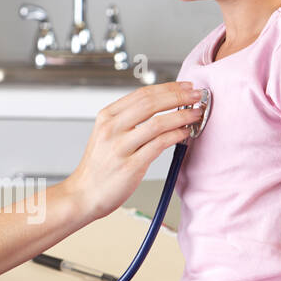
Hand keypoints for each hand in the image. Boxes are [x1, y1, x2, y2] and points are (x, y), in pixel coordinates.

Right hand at [66, 81, 205, 222]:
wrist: (83, 194)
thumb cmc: (99, 168)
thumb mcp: (107, 135)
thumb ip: (129, 120)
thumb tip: (162, 107)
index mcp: (107, 117)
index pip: (142, 94)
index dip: (168, 88)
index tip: (185, 86)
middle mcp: (111, 129)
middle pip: (151, 103)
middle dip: (178, 96)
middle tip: (196, 95)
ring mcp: (120, 147)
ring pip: (157, 123)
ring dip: (182, 115)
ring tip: (196, 113)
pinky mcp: (130, 166)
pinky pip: (159, 145)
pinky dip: (176, 135)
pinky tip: (185, 133)